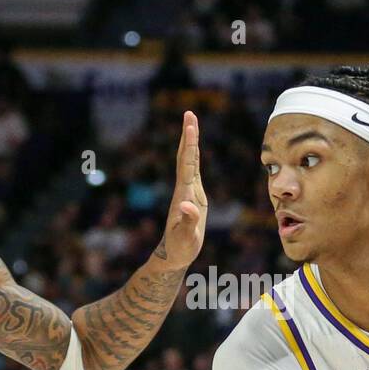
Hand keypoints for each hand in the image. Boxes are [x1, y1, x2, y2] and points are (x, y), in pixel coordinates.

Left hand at [157, 111, 206, 267]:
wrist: (173, 255)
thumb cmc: (180, 248)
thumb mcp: (186, 238)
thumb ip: (188, 222)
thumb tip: (187, 205)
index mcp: (184, 195)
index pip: (187, 165)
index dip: (189, 145)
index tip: (190, 126)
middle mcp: (184, 189)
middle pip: (185, 157)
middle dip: (188, 136)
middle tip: (189, 114)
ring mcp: (188, 191)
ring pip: (189, 162)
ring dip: (190, 142)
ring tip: (191, 123)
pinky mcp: (192, 196)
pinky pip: (194, 171)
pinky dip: (195, 156)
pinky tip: (195, 148)